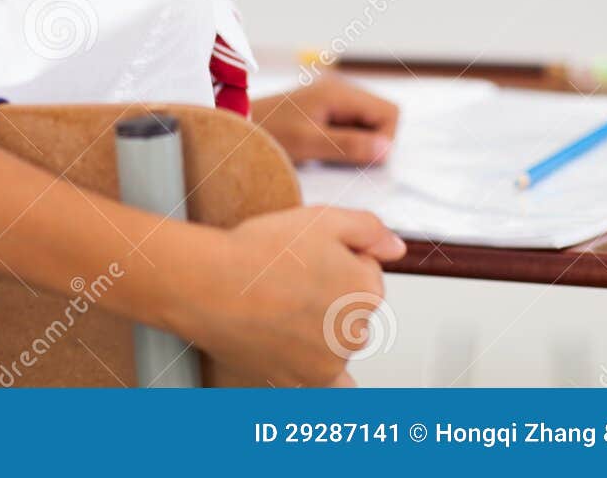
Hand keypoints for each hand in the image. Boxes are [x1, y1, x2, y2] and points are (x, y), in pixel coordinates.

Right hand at [175, 206, 404, 385]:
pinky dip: (321, 377)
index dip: (337, 260)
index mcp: (367, 292)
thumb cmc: (258, 252)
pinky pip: (326, 388)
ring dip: (320, 332)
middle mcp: (355, 334)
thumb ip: (370, 230)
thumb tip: (397, 248)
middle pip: (352, 312)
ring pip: (335, 344)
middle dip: (331, 298)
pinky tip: (315, 371)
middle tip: (290, 281)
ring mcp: (328, 364)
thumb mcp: (323, 218)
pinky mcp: (300, 384)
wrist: (208, 285)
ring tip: (279, 309)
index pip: (366, 275)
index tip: (307, 257)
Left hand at [251, 72, 398, 165]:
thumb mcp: (309, 143)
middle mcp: (340, 90)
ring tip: (329, 153)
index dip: (385, 138)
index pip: (390, 112)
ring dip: (358, 142)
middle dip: (372, 141)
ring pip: (367, 122)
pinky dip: (345, 140)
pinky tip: (324, 149)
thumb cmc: (268, 133)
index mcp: (340, 93)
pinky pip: (350, 125)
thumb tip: (387, 149)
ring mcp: (332, 98)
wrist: (236, 124)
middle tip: (343, 158)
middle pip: (381, 116)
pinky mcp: (323, 109)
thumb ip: (349, 145)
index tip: (362, 158)